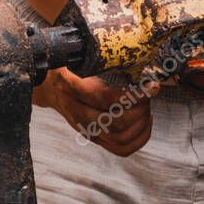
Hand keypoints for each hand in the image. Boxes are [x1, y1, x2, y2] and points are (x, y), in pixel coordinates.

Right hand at [35, 68, 155, 155]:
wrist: (51, 90)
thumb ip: (96, 61)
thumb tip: (128, 54)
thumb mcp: (78, 60)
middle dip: (140, 110)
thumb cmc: (70, 71)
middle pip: (116, 123)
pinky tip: (146, 123)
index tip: (152, 86)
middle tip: (147, 97)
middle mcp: (78, 114)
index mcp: (72, 90)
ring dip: (141, 124)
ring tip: (147, 108)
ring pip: (120, 138)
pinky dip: (139, 139)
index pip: (107, 99)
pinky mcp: (95, 139)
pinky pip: (121, 149)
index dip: (134, 96)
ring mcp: (86, 130)